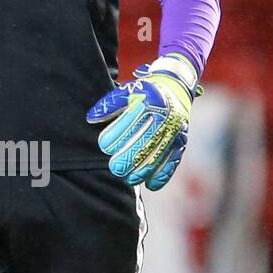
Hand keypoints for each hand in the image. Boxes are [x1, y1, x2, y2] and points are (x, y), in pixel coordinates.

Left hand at [86, 54, 198, 190]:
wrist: (175, 87)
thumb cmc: (144, 92)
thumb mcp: (128, 91)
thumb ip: (109, 104)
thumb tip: (91, 118)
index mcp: (152, 101)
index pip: (131, 122)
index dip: (116, 135)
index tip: (104, 147)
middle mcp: (167, 115)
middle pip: (146, 141)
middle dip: (129, 157)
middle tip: (115, 168)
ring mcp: (176, 130)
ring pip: (159, 154)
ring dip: (144, 170)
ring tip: (129, 179)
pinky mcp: (182, 141)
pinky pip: (174, 160)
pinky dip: (163, 174)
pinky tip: (151, 185)